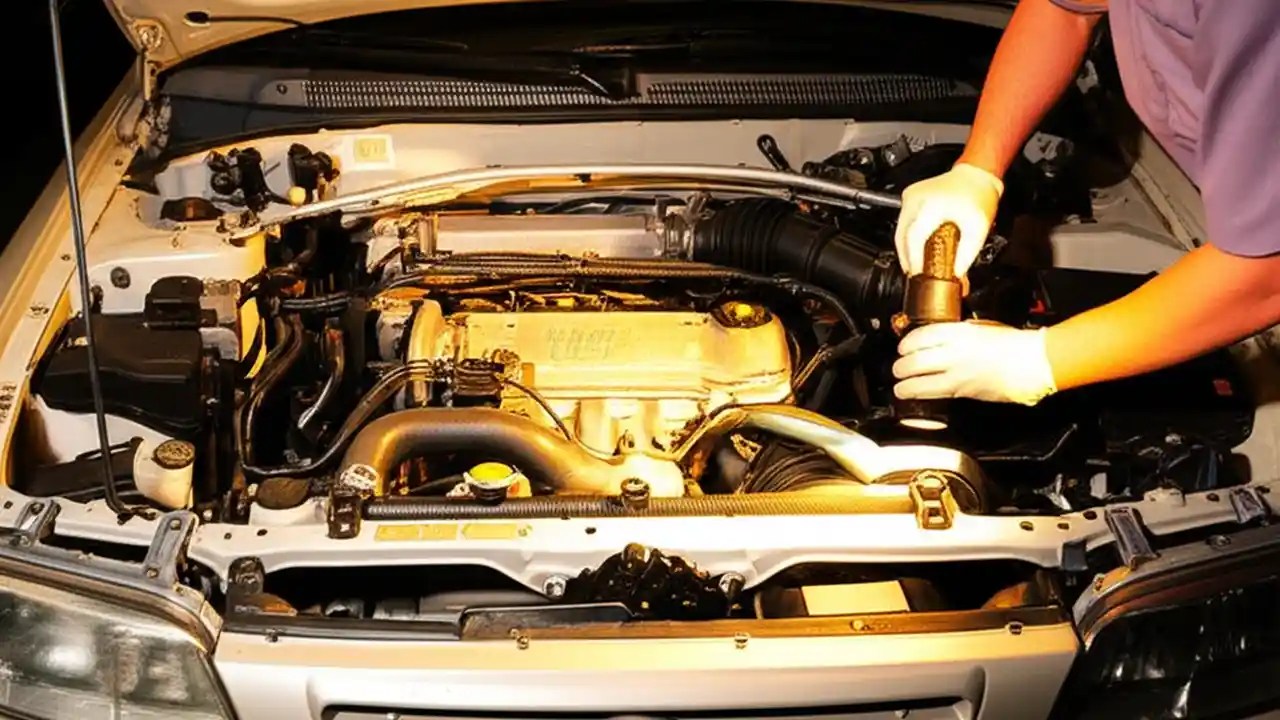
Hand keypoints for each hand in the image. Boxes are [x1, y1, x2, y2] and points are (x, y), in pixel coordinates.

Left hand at [893, 321, 1056, 405]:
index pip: (921, 336)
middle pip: (915, 360)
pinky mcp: (963, 391)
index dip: (907, 343)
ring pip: (920, 381)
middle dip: (901, 365)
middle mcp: (954, 352)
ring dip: (905, 384)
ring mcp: (957, 373)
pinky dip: (921, 393)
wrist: (1033, 362)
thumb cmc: (1014, 343)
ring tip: (900, 386)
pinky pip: (935, 393)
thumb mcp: (981, 327)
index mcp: (958, 332)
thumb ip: (957, 333)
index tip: (903, 346)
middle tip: (898, 367)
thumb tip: (939, 338)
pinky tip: (914, 394)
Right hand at [894, 163, 1003, 276]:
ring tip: (915, 265)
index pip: (914, 237)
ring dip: (905, 249)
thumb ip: (967, 254)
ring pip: (899, 230)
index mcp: (931, 205)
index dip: (914, 259)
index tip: (917, 273)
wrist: (976, 175)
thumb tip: (957, 273)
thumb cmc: (978, 194)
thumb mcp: (978, 228)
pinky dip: (907, 237)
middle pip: (901, 236)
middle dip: (907, 258)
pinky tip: (915, 248)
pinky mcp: (910, 197)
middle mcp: (916, 198)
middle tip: (915, 274)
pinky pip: (903, 222)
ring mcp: (910, 196)